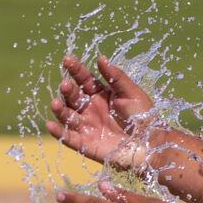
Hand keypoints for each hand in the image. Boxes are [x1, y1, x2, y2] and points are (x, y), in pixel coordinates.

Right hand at [45, 54, 153, 169]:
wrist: (151, 144)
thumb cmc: (143, 116)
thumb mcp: (131, 93)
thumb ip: (116, 77)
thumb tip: (100, 58)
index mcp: (101, 94)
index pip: (84, 79)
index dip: (75, 69)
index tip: (67, 59)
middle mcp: (91, 109)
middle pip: (73, 96)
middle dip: (68, 90)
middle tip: (66, 84)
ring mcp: (87, 126)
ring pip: (67, 116)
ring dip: (59, 109)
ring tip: (56, 103)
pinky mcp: (85, 144)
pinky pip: (68, 138)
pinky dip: (58, 132)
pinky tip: (50, 125)